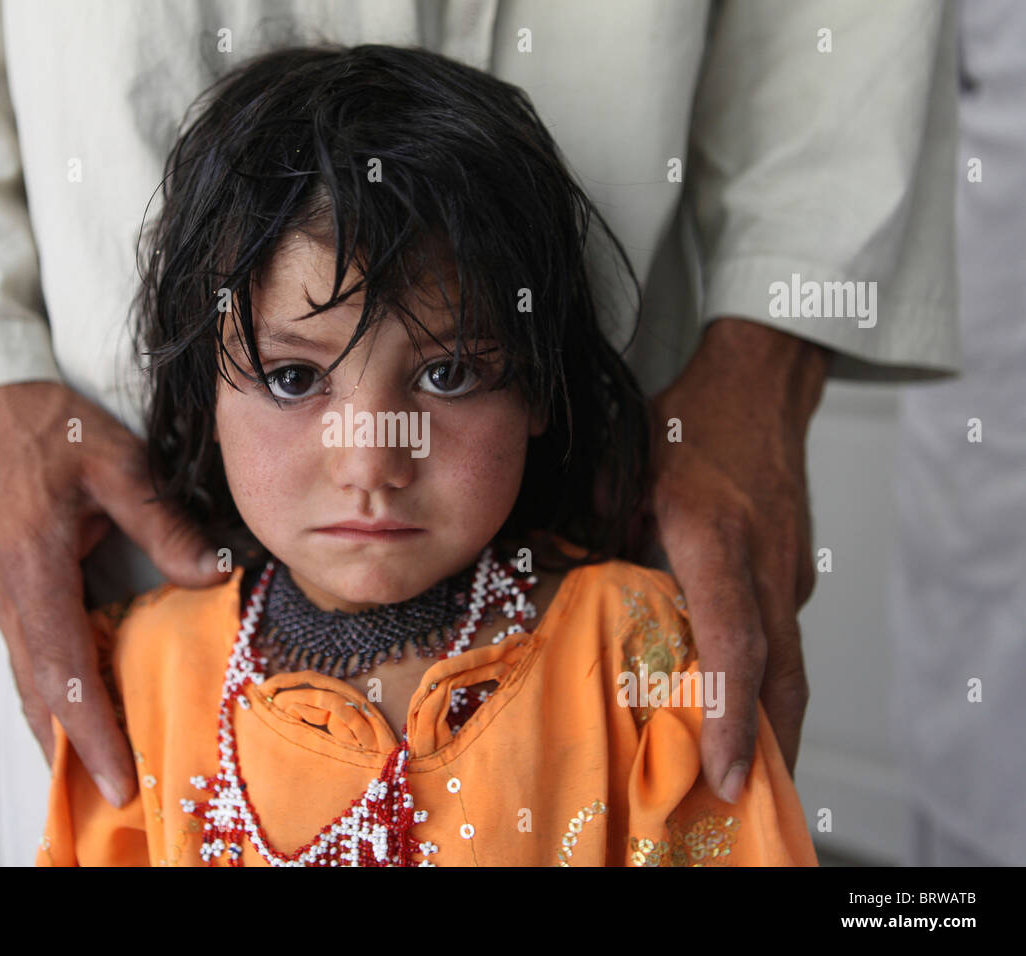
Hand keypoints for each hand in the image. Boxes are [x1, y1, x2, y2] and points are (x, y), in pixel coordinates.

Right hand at [0, 381, 222, 807]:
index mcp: (32, 568)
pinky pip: (32, 658)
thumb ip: (162, 523)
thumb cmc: (50, 425)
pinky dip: (54, 699)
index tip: (116, 778)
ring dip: (59, 734)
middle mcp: (9, 594)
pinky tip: (79, 719)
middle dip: (74, 753)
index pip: (62, 671)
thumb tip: (210, 575)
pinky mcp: (10, 589)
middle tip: (111, 802)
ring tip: (93, 782)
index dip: (91, 731)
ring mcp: (3, 594)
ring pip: (31, 682)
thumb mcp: (116, 462)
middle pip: (40, 694)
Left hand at [628, 317, 830, 803]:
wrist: (763, 382)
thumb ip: (594, 520)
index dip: (729, 714)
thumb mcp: (628, 462)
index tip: (724, 772)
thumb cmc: (690, 419)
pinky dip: (767, 681)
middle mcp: (764, 564)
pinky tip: (739, 706)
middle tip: (738, 800)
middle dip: (764, 746)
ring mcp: (787, 570)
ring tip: (742, 775)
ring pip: (788, 664)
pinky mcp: (793, 570)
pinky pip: (781, 638)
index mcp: (717, 539)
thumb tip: (553, 563)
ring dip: (770, 722)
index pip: (733, 644)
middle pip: (780, 677)